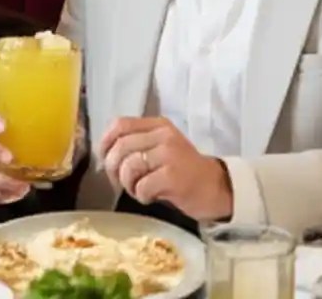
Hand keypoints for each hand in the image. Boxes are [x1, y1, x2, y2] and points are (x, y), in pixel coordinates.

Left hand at [98, 117, 232, 220]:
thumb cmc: (183, 170)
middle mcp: (163, 136)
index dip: (105, 143)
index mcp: (158, 125)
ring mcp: (169, 155)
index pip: (120, 125)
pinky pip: (141, 186)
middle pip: (120, 147)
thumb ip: (137, 144)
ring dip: (128, 185)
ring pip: (128, 167)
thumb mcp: (161, 148)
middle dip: (113, 170)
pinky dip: (141, 196)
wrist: (217, 188)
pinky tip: (151, 197)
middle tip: (121, 183)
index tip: (105, 159)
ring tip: (140, 190)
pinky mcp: (172, 176)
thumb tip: (104, 154)